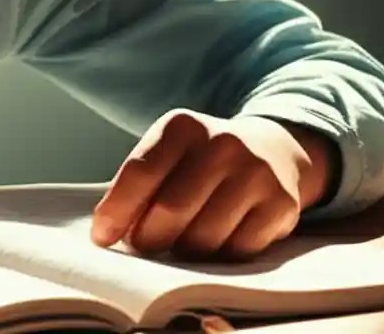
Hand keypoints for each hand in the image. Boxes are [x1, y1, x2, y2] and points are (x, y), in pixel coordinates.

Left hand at [90, 109, 334, 260]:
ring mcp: (255, 174)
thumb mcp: (168, 154)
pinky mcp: (281, 204)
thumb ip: (140, 185)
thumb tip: (108, 232)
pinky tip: (216, 240)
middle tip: (143, 245)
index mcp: (182, 126)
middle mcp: (222, 144)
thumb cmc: (200, 162)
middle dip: (148, 238)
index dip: (116, 211)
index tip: (101, 237)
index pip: (140, 173)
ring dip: (183, 250)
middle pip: (170, 210)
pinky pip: (237, 251)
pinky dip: (218, 257)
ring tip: (180, 240)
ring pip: (203, 238)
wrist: (273, 151)